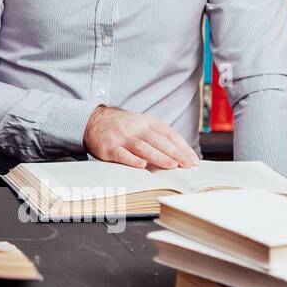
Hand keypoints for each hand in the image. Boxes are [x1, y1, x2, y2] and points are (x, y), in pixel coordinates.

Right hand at [83, 106, 200, 169]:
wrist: (93, 120)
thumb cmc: (122, 126)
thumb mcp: (141, 125)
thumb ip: (158, 138)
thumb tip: (180, 158)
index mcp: (147, 121)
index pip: (169, 134)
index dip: (182, 147)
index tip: (193, 161)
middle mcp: (135, 127)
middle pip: (158, 141)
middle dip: (175, 153)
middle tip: (187, 165)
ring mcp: (122, 137)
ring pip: (143, 147)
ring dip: (158, 157)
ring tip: (172, 166)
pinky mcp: (108, 146)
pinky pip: (121, 154)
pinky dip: (132, 160)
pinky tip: (142, 166)